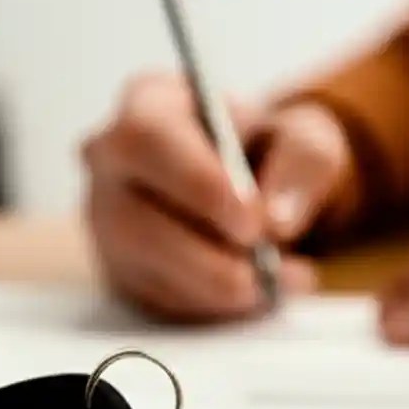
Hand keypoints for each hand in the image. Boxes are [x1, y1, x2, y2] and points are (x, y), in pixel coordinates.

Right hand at [82, 72, 356, 320]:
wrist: (248, 183)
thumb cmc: (264, 148)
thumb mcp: (302, 136)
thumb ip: (302, 163)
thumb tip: (278, 219)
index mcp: (146, 104)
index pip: (146, 140)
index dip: (197, 184)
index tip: (252, 221)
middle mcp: (109, 163)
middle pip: (134, 218)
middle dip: (206, 256)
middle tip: (266, 270)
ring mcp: (107, 222)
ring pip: (144, 268)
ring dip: (217, 287)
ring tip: (283, 282)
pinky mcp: (121, 270)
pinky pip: (157, 298)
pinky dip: (213, 305)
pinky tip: (259, 292)